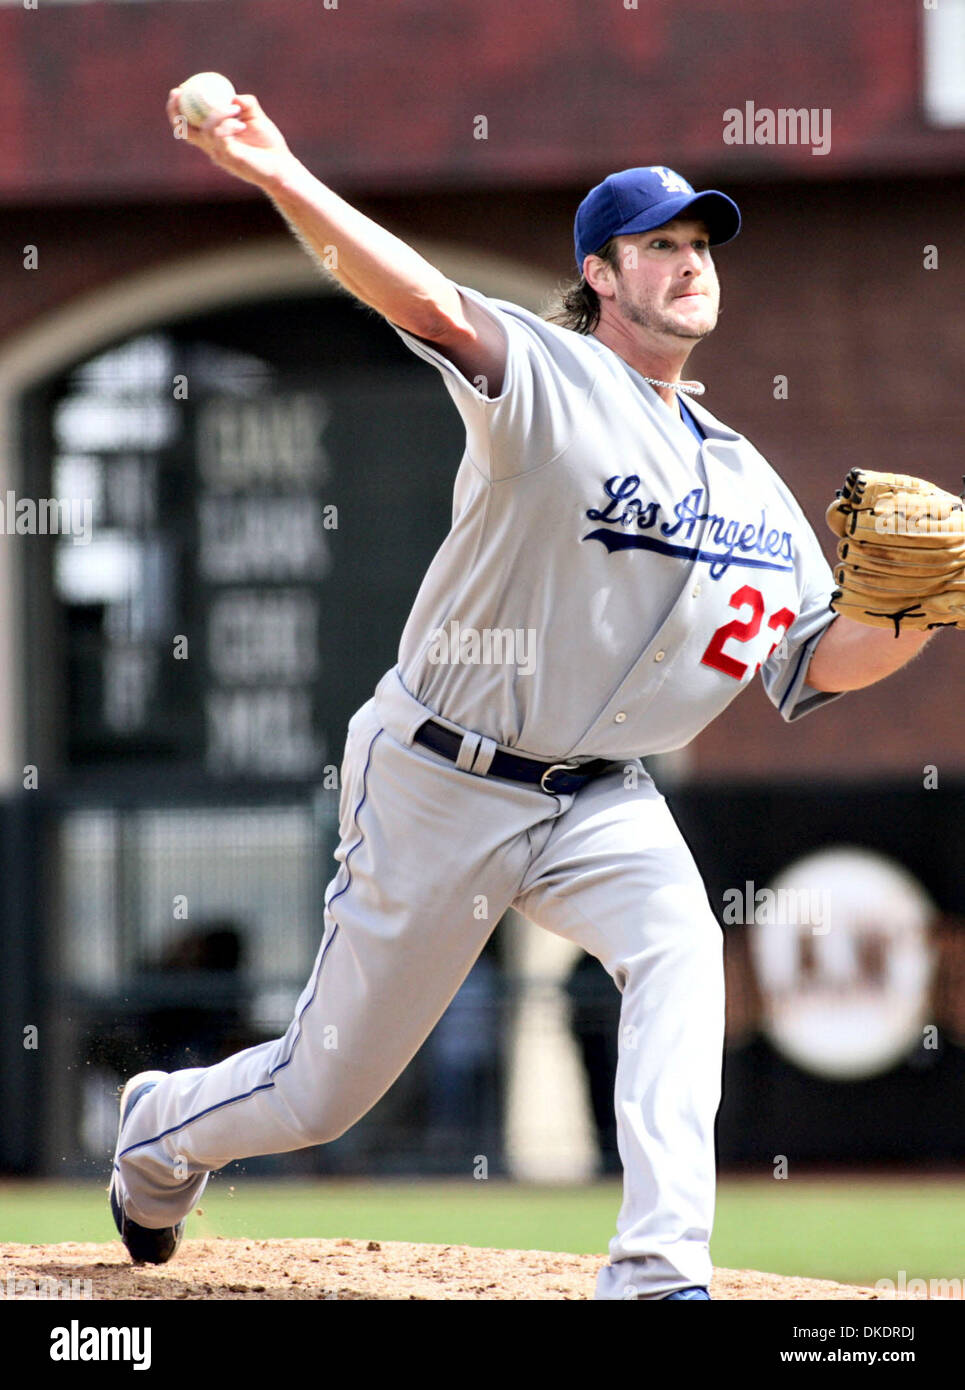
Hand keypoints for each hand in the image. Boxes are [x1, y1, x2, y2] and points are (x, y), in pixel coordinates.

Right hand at [166, 89, 297, 189]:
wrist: (283, 167)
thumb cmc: (269, 145)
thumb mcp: (257, 118)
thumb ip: (246, 104)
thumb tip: (233, 96)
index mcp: (214, 138)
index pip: (187, 124)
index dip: (178, 107)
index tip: (180, 88)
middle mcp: (212, 147)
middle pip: (183, 130)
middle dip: (175, 109)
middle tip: (179, 90)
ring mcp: (220, 154)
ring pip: (206, 130)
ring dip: (218, 113)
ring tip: (235, 108)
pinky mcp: (230, 158)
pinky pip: (220, 137)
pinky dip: (228, 124)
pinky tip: (241, 123)